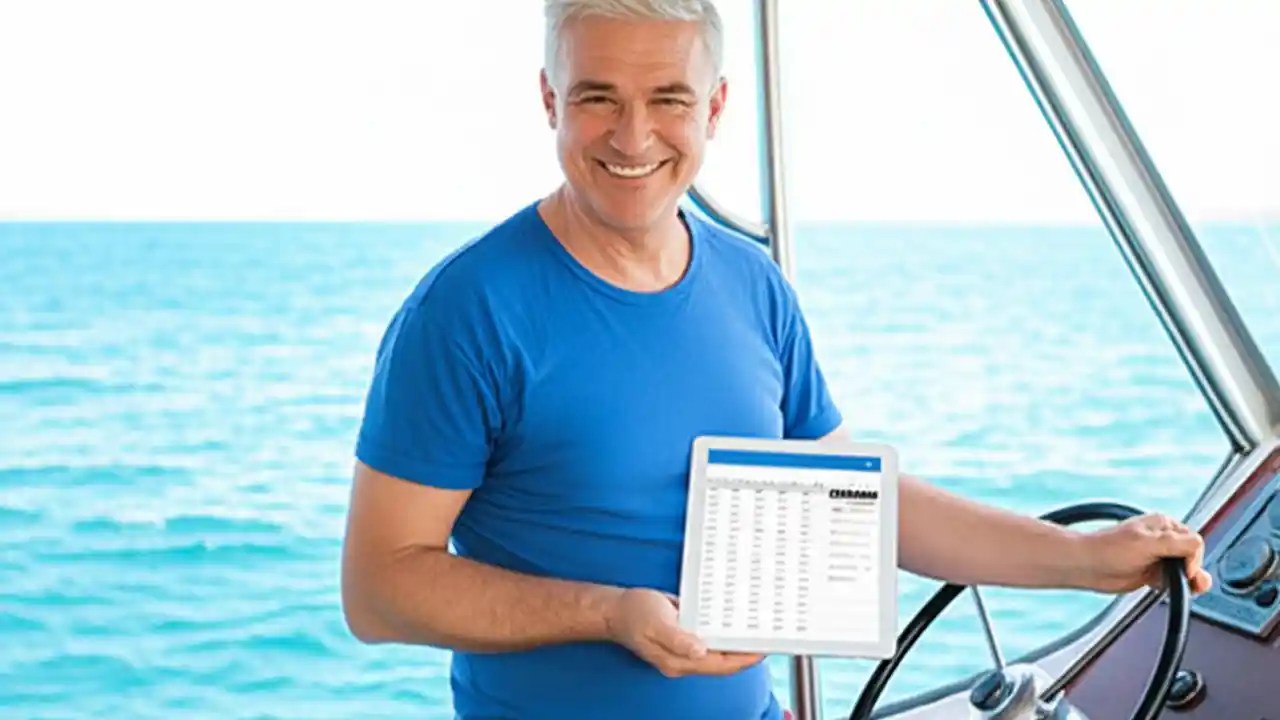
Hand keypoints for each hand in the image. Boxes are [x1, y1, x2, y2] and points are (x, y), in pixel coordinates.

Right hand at [604, 588, 763, 677]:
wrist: (616, 609)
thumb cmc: (634, 615)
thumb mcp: (655, 623)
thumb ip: (678, 639)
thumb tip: (700, 650)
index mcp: (679, 660)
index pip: (719, 665)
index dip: (743, 660)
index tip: (763, 650)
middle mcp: (684, 658)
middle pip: (722, 662)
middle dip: (745, 653)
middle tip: (767, 638)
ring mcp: (684, 649)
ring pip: (717, 651)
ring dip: (735, 642)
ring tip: (756, 630)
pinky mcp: (684, 636)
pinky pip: (708, 638)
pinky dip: (722, 632)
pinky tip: (732, 621)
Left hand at [1078, 512, 1212, 594]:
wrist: (1087, 566)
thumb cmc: (1109, 549)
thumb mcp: (1149, 543)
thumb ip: (1177, 544)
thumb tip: (1198, 547)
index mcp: (1164, 526)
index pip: (1193, 541)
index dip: (1192, 558)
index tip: (1185, 570)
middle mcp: (1162, 540)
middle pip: (1191, 557)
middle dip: (1194, 572)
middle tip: (1193, 584)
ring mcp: (1157, 557)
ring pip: (1184, 571)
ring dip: (1188, 581)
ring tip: (1186, 588)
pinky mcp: (1151, 573)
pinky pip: (1172, 581)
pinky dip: (1175, 587)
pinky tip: (1168, 590)